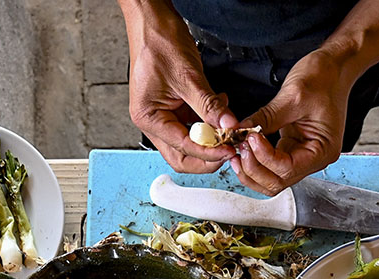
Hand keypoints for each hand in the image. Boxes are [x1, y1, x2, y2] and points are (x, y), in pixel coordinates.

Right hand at [126, 18, 237, 172]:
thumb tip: (228, 126)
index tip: (229, 149)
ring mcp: (163, 116)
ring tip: (228, 126)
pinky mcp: (173, 108)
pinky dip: (209, 122)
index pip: (182, 147)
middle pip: (182, 155)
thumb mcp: (188, 77)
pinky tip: (220, 108)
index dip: (208, 152)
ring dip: (210, 138)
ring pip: (190, 142)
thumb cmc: (158, 42)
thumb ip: (209, 106)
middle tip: (229, 149)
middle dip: (207, 157)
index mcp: (148, 117)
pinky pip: (193, 124)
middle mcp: (153, 121)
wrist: (153, 21)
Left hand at [233, 51, 351, 193]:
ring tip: (237, 150)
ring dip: (252, 170)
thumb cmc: (324, 79)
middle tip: (240, 146)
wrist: (334, 68)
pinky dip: (256, 161)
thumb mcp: (293, 96)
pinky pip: (271, 164)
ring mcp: (303, 155)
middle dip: (254, 169)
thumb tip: (241, 130)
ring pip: (272, 178)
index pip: (287, 169)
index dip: (264, 157)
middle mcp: (314, 159)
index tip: (250, 138)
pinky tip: (244, 148)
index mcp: (322, 150)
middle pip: (278, 182)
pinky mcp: (292, 147)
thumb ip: (266, 117)